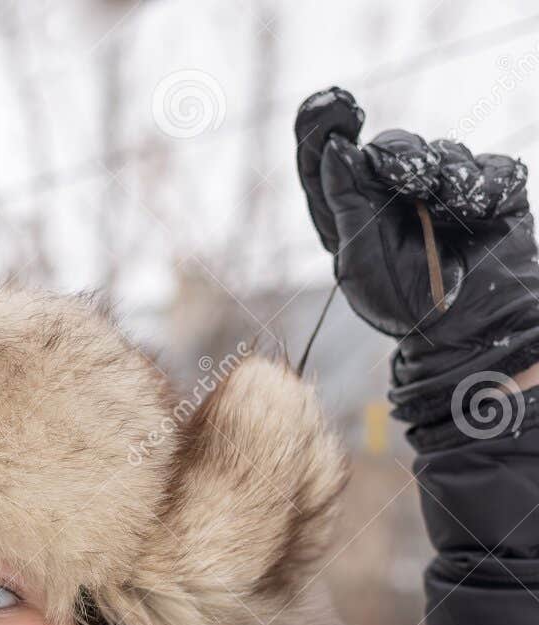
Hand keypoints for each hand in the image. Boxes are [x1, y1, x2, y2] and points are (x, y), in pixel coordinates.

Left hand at [294, 87, 538, 403]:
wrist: (465, 329)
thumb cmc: (401, 301)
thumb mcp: (357, 258)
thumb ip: (345, 201)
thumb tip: (335, 148)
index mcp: (353, 207)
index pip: (329, 154)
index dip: (325, 123)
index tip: (332, 102)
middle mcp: (396, 193)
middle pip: (391, 146)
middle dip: (397, 155)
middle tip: (402, 176)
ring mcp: (445, 190)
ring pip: (442, 153)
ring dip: (443, 175)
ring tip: (446, 207)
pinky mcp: (491, 193)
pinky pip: (490, 169)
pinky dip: (484, 185)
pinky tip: (477, 210)